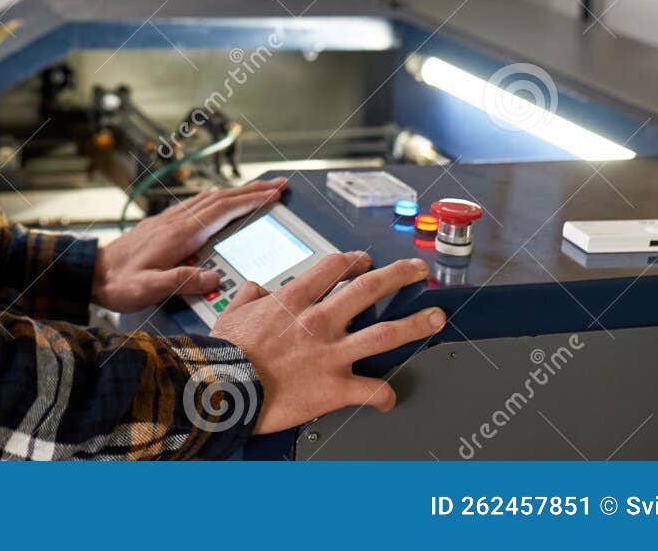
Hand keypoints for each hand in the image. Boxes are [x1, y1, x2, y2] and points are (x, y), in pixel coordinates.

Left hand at [90, 177, 287, 312]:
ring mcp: (168, 220)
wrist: (91, 272)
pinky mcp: (162, 225)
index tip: (274, 193)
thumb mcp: (149, 288)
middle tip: (279, 185)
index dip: (251, 200)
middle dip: (252, 190)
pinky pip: (197, 205)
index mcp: (178, 233)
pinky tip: (222, 204)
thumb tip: (215, 278)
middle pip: (221, 198)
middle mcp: (175, 221)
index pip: (222, 210)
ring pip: (209, 198)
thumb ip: (181, 282)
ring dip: (237, 192)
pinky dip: (218, 200)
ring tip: (259, 191)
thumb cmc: (118, 283)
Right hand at [209, 252, 444, 433]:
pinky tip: (391, 397)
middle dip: (400, 275)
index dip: (355, 261)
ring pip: (385, 333)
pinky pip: (371, 390)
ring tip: (436, 317)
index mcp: (294, 300)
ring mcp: (331, 353)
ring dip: (415, 323)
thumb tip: (255, 289)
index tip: (364, 261)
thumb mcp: (231, 313)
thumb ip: (248, 296)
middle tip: (418, 271)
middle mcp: (319, 320)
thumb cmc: (225, 354)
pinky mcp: (334, 387)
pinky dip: (385, 394)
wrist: (222, 386)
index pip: (334, 267)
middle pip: (370, 288)